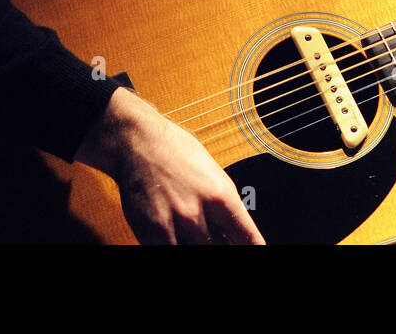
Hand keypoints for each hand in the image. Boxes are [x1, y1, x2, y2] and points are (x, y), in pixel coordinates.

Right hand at [76, 86, 265, 244]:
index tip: (256, 250)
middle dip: (221, 244)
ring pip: (195, 253)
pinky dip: (176, 246)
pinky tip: (178, 236)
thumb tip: (234, 237)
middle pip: (220, 249)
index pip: (247, 239)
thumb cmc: (178, 152)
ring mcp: (172, 225)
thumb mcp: (214, 175)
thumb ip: (224, 209)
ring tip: (196, 233)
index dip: (255, 249)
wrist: (138, 142)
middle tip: (218, 236)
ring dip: (199, 245)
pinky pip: (169, 251)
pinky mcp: (149, 233)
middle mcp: (197, 213)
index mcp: (221, 195)